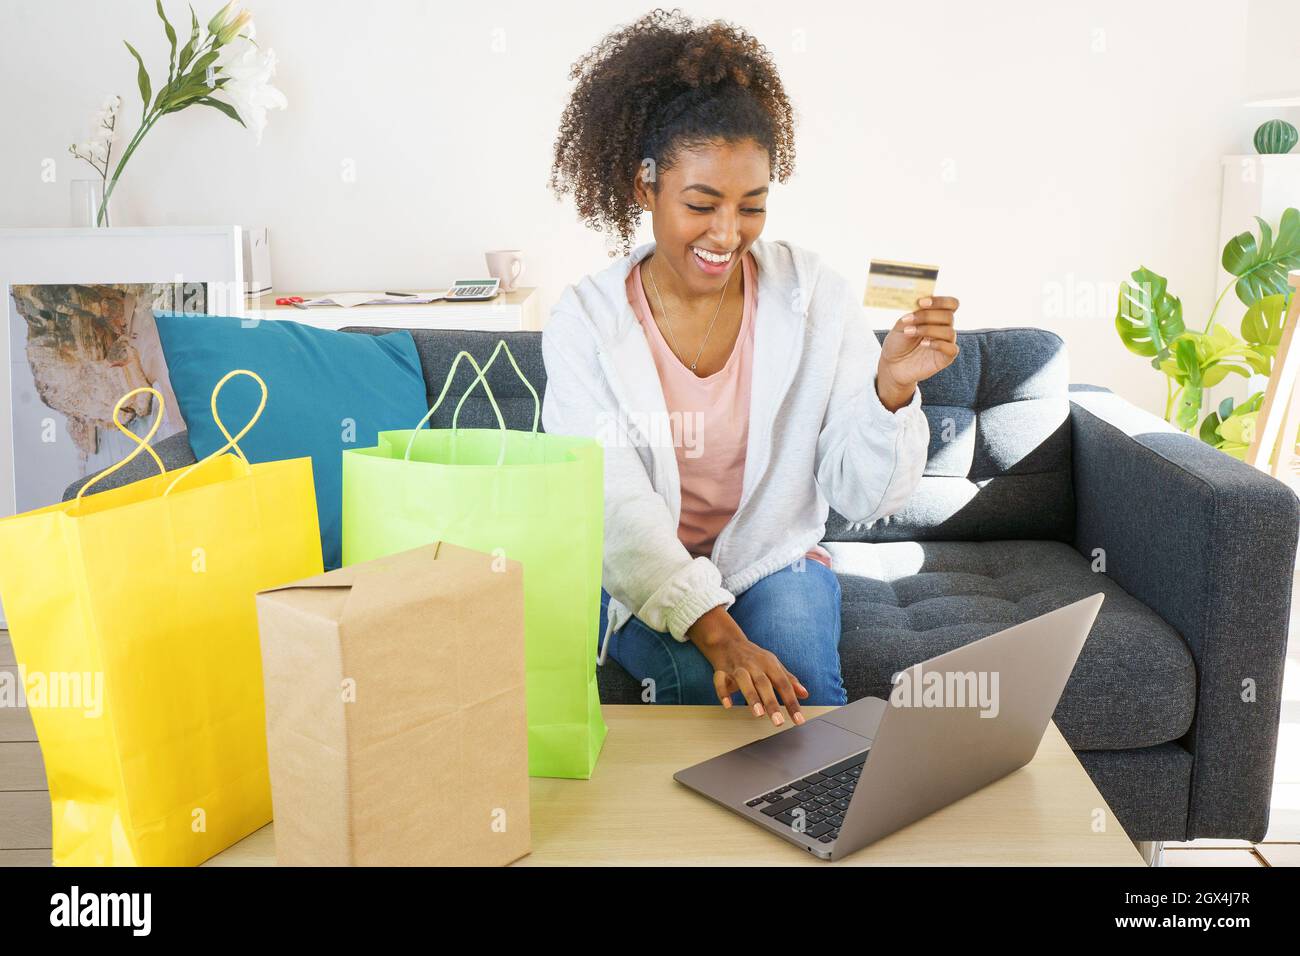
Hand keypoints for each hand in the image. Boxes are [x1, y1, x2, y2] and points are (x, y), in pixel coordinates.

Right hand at [686, 606, 808, 726]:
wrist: (728, 641)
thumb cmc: (755, 657)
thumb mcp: (774, 665)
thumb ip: (789, 680)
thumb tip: (805, 694)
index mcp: (769, 664)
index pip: (783, 684)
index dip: (792, 702)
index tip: (798, 720)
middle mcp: (754, 665)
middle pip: (764, 683)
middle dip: (771, 703)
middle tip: (778, 722)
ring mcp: (737, 667)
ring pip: (744, 681)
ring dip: (751, 697)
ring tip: (758, 714)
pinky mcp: (721, 671)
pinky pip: (720, 680)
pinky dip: (723, 692)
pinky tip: (728, 705)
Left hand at [878, 295, 959, 404]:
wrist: (892, 365)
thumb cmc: (898, 343)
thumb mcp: (900, 325)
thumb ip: (911, 315)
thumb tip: (919, 306)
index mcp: (936, 316)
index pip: (950, 304)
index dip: (940, 301)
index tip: (921, 302)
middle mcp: (944, 328)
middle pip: (949, 316)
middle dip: (927, 316)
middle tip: (909, 320)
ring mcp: (946, 343)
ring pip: (949, 331)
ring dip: (928, 329)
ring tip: (909, 332)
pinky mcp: (945, 358)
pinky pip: (951, 349)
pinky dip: (938, 344)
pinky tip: (923, 344)